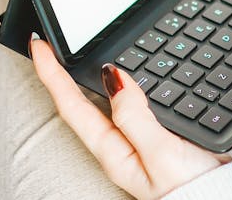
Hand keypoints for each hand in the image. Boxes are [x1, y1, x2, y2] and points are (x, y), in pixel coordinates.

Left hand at [31, 36, 229, 199]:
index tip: (40, 46)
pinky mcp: (152, 140)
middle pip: (77, 104)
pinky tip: (118, 80)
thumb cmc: (191, 187)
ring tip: (70, 58)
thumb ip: (135, 116)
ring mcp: (134, 144)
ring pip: (100, 104)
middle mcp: (118, 147)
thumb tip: (112, 76)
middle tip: (47, 46)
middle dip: (60, 74)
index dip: (52, 73)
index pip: (72, 105)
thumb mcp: (160, 152)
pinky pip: (125, 106)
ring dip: (82, 79)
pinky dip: (116, 87)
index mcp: (113, 151)